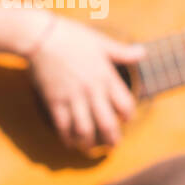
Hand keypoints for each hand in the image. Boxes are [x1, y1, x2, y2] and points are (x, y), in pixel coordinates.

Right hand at [26, 16, 143, 150]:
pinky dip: (67, 138)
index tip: (126, 120)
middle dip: (112, 139)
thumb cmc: (72, 36)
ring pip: (85, 130)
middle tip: (113, 146)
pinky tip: (69, 143)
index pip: (125, 104)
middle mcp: (92, 90)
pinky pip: (63, 126)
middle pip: (107, 124)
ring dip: (89, 144)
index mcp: (106, 76)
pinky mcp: (54, 101)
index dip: (128, 116)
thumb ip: (122, 52)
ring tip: (91, 148)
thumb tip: (143, 52)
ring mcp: (73, 97)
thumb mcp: (101, 42)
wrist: (41, 37)